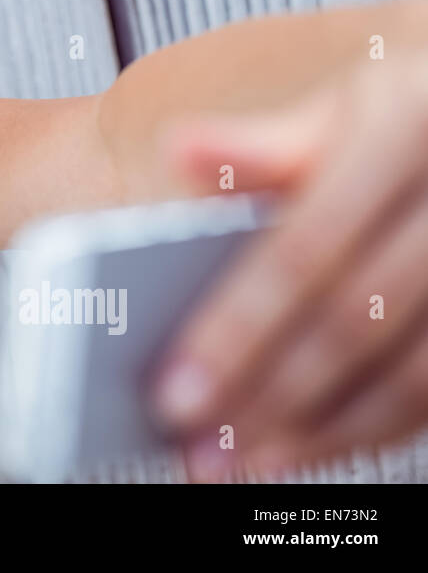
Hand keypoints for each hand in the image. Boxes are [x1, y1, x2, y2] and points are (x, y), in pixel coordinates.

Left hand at [147, 53, 427, 481]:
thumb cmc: (396, 123)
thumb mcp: (338, 111)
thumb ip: (260, 145)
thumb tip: (179, 148)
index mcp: (407, 127)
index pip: (308, 247)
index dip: (238, 326)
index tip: (171, 393)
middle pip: (355, 323)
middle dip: (267, 396)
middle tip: (197, 450)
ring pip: (410, 379)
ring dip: (318, 434)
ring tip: (239, 464)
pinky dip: (367, 430)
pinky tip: (306, 448)